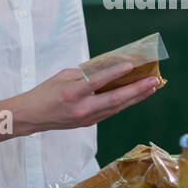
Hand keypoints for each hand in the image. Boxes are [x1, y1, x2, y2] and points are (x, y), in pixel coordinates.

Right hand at [14, 59, 160, 133]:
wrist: (32, 117)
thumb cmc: (46, 92)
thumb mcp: (63, 76)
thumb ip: (86, 72)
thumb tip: (111, 66)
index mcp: (72, 93)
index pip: (97, 82)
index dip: (115, 73)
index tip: (132, 65)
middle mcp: (81, 108)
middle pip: (115, 99)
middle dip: (137, 90)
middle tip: (155, 81)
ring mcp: (87, 118)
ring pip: (117, 107)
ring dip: (136, 97)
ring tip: (152, 87)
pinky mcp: (89, 123)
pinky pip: (111, 111)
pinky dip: (125, 102)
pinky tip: (136, 95)